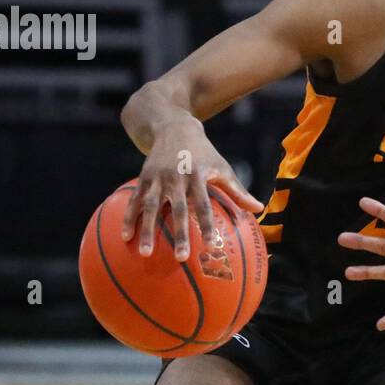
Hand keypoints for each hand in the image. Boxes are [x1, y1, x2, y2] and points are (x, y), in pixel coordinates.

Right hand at [121, 121, 262, 261]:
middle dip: (180, 233)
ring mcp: (157, 177)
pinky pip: (134, 200)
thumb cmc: (204, 153)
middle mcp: (176, 177)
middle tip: (182, 258)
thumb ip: (238, 191)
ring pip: (150, 206)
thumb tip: (259, 210)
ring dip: (147, 230)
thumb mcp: (222, 167)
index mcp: (197, 175)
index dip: (208, 224)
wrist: (174, 127)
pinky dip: (129, 218)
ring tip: (145, 253)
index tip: (211, 245)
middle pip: (178, 209)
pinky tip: (125, 237)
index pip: (205, 204)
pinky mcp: (143, 178)